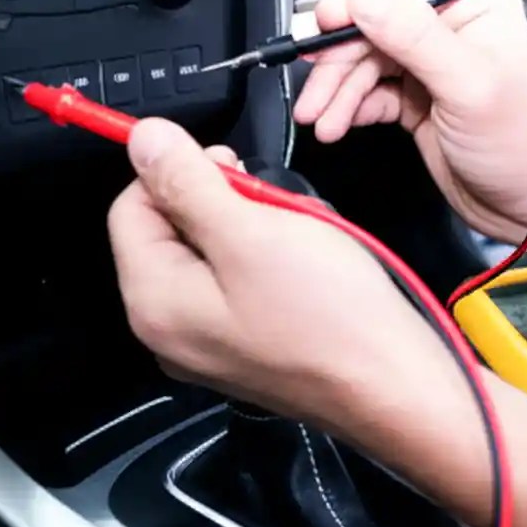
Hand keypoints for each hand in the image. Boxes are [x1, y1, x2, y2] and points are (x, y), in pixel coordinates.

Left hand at [107, 118, 451, 425]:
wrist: (396, 387)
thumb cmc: (330, 315)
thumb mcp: (251, 230)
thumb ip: (187, 181)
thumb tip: (142, 140)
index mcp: (154, 301)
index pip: (130, 206)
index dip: (175, 171)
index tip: (230, 163)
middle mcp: (170, 328)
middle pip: (172, 228)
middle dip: (224, 199)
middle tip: (275, 203)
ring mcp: (210, 342)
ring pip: (213, 249)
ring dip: (258, 224)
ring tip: (302, 235)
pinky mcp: (249, 346)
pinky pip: (242, 280)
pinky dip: (274, 256)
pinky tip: (312, 262)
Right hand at [294, 0, 526, 240]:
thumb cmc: (515, 142)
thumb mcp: (466, 84)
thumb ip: (414, 35)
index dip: (354, 2)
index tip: (321, 29)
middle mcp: (447, 20)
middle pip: (370, 22)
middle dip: (336, 59)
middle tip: (312, 93)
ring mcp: (427, 58)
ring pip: (362, 58)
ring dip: (335, 89)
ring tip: (318, 121)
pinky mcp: (412, 93)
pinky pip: (367, 89)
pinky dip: (347, 106)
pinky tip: (334, 127)